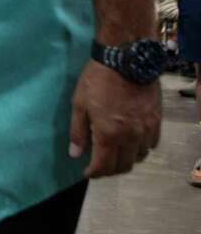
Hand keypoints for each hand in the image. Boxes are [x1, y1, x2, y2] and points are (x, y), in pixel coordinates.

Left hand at [69, 60, 160, 177]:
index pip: (104, 166)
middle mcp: (130, 137)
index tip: (88, 173)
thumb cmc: (97, 79)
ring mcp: (146, 129)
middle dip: (109, 170)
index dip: (94, 173)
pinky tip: (131, 141)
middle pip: (124, 166)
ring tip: (115, 152)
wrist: (126, 59)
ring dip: (126, 159)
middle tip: (99, 164)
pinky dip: (141, 148)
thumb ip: (78, 131)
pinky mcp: (157, 121)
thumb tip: (75, 154)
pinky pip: (151, 144)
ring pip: (139, 157)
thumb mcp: (79, 103)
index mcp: (109, 134)